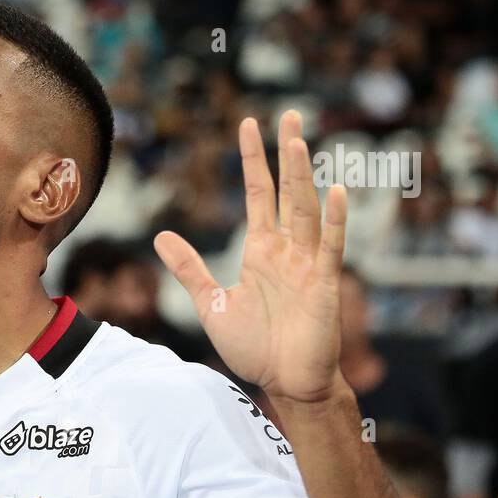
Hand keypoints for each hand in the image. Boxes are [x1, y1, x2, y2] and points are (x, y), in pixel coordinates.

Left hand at [154, 112, 347, 403]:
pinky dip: (335, 221)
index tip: (248, 125)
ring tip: (299, 142)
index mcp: (261, 251)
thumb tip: (160, 236)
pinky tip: (336, 192)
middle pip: (287, 191)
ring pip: (306, 211)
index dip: (254, 161)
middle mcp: (287, 251)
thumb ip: (189, 269)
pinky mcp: (325, 286)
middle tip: (288, 113)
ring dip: (303, 178)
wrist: (285, 383)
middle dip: (285, 153)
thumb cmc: (255, 347)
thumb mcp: (211, 304)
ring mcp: (308, 265)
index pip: (258, 195)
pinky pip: (331, 248)